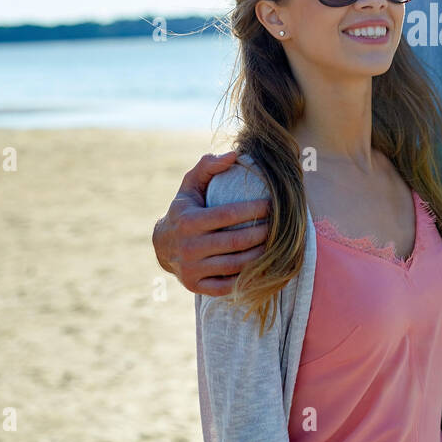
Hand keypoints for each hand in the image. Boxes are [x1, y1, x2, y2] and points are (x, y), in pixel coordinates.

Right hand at [153, 152, 270, 294]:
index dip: (253, 209)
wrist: (162, 246)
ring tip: (275, 243)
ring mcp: (192, 270)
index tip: (271, 204)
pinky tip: (263, 265)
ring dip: (260, 254)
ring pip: (236, 265)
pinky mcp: (197, 286)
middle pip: (236, 242)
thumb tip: (234, 155)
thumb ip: (208, 165)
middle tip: (279, 225)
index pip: (228, 215)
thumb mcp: (190, 185)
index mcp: (188, 221)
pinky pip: (228, 286)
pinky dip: (248, 278)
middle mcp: (189, 247)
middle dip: (262, 232)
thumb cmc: (185, 209)